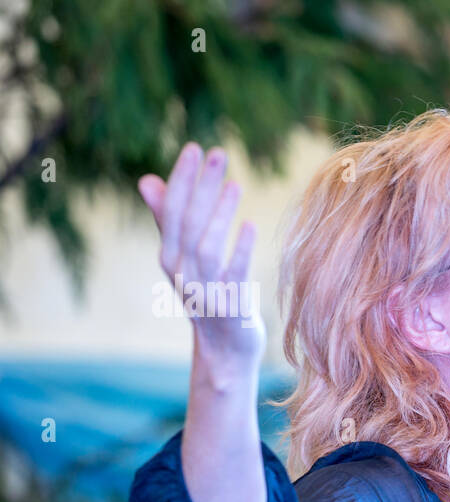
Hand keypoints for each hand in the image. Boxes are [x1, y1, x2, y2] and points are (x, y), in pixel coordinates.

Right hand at [138, 142, 265, 371]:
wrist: (223, 351)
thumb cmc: (208, 295)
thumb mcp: (185, 259)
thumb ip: (169, 220)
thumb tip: (146, 179)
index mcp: (169, 257)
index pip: (172, 211)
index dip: (182, 179)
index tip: (195, 148)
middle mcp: (181, 273)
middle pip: (188, 223)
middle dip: (201, 186)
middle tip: (218, 153)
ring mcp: (204, 292)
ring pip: (206, 248)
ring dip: (219, 214)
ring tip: (236, 185)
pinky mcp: (230, 308)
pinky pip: (233, 276)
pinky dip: (240, 250)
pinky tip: (249, 226)